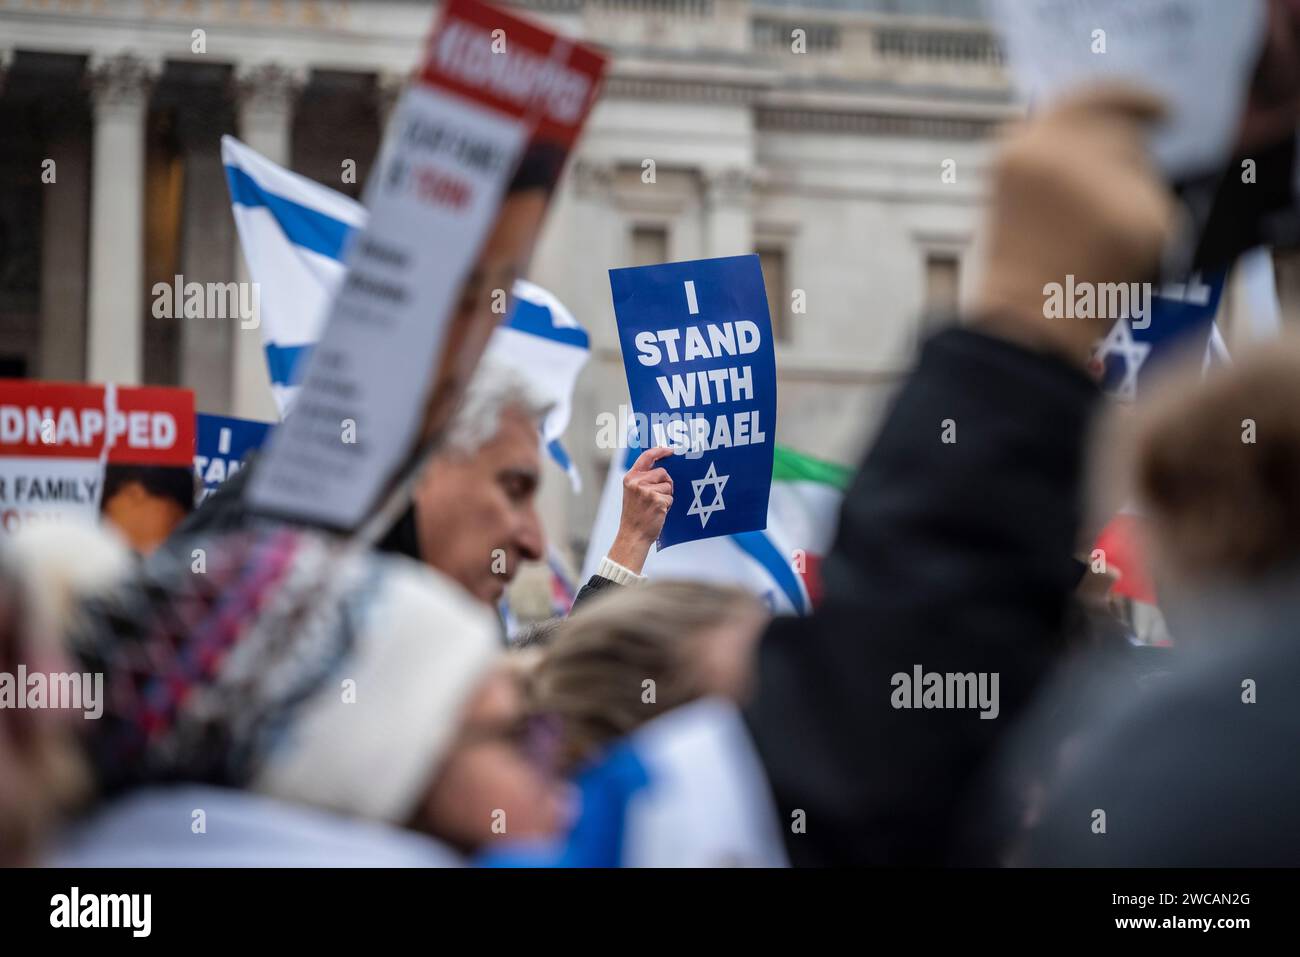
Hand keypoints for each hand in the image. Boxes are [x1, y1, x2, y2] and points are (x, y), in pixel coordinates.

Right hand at [607, 447, 673, 574]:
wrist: (633, 535)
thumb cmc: (635, 515)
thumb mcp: (633, 493)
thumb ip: (643, 479)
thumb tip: (662, 469)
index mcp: (630, 478)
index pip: (646, 457)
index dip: (660, 451)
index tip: (670, 450)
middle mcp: (637, 482)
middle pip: (663, 472)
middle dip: (665, 483)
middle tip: (656, 498)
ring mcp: (647, 491)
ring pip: (668, 485)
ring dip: (666, 496)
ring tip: (654, 507)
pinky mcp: (657, 500)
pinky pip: (670, 497)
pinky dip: (668, 505)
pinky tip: (658, 512)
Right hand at [974, 86, 1177, 367]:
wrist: (1026, 326)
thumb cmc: (1018, 270)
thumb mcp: (1015, 194)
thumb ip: (1053, 157)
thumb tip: (1115, 130)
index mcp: (1020, 149)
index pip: (1087, 96)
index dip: (1127, 95)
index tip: (1158, 106)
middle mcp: (1061, 156)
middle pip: (1122, 130)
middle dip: (1130, 154)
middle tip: (1128, 185)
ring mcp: (1104, 184)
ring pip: (1143, 168)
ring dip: (1133, 192)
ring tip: (1099, 236)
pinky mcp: (1141, 215)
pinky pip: (1158, 207)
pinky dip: (1146, 230)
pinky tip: (1115, 256)